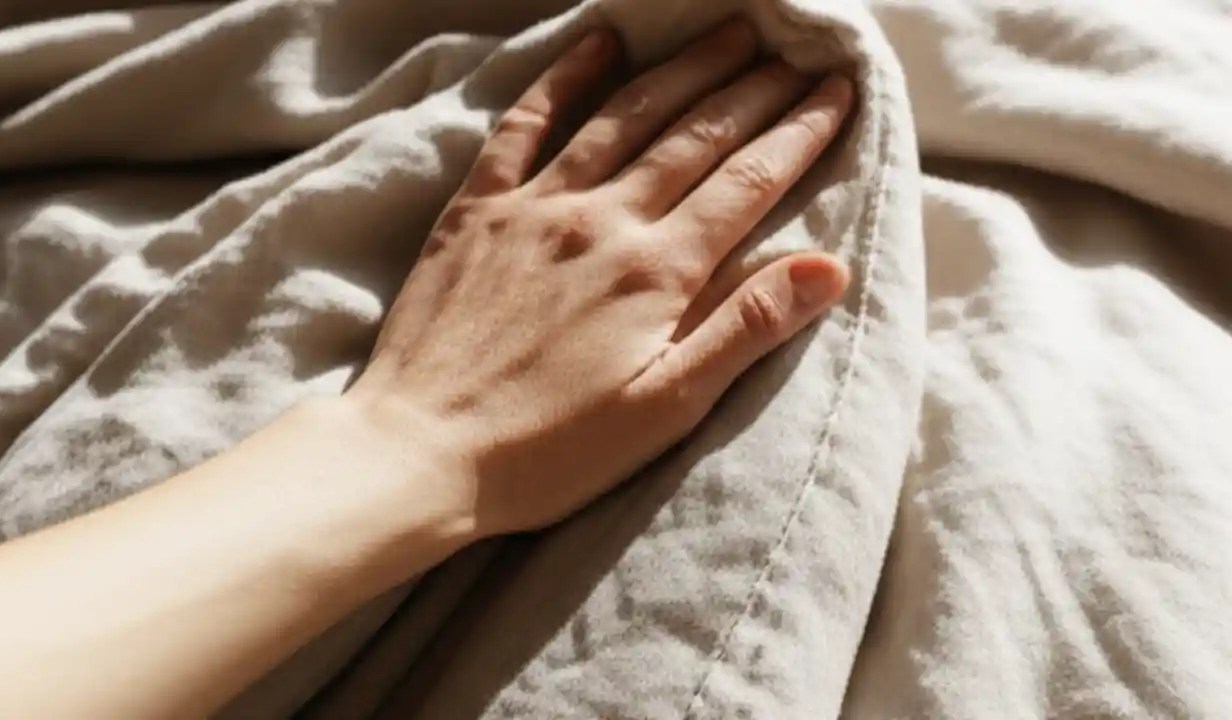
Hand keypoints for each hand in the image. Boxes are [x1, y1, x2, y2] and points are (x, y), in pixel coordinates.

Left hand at [347, 18, 853, 536]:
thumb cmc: (548, 450)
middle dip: (754, 89)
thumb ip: (743, 331)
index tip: (837, 92)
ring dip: (681, 69)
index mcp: (655, 272)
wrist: (419, 451)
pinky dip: (563, 78)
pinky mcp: (475, 210)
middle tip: (797, 52)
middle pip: (694, 136)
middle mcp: (601, 220)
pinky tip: (597, 43)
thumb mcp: (663, 410)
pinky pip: (524, 124)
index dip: (799, 132)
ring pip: (624, 116)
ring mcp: (534, 207)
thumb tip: (828, 266)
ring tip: (728, 31)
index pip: (747, 182)